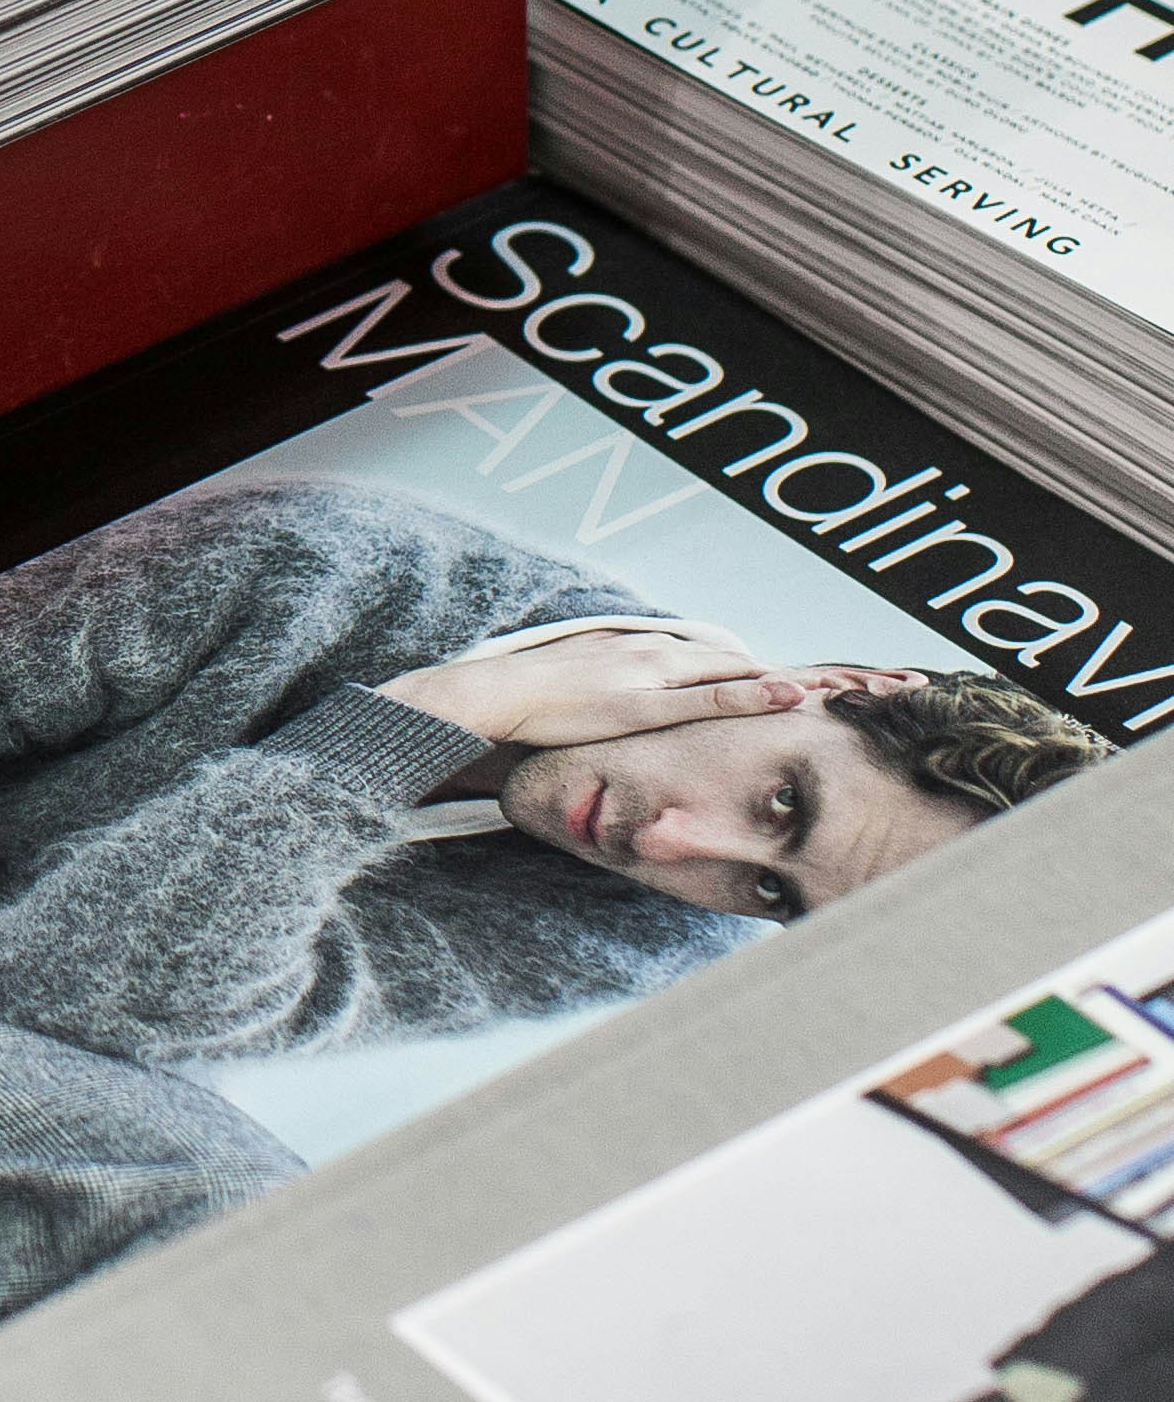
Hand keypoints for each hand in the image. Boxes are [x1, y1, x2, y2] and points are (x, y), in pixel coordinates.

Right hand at [380, 625, 920, 767]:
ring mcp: (662, 673)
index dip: (817, 676)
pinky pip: (714, 697)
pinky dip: (761, 694)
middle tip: (909, 677)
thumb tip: (673, 745)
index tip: (872, 684)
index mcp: (671, 661)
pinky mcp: (643, 697)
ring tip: (883, 686)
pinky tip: (803, 696)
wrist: (491, 696)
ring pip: (761, 674)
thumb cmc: (542, 708)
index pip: (759, 666)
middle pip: (778, 664)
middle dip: (846, 675)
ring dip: (823, 680)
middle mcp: (675, 656)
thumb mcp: (607, 708)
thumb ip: (646, 716)